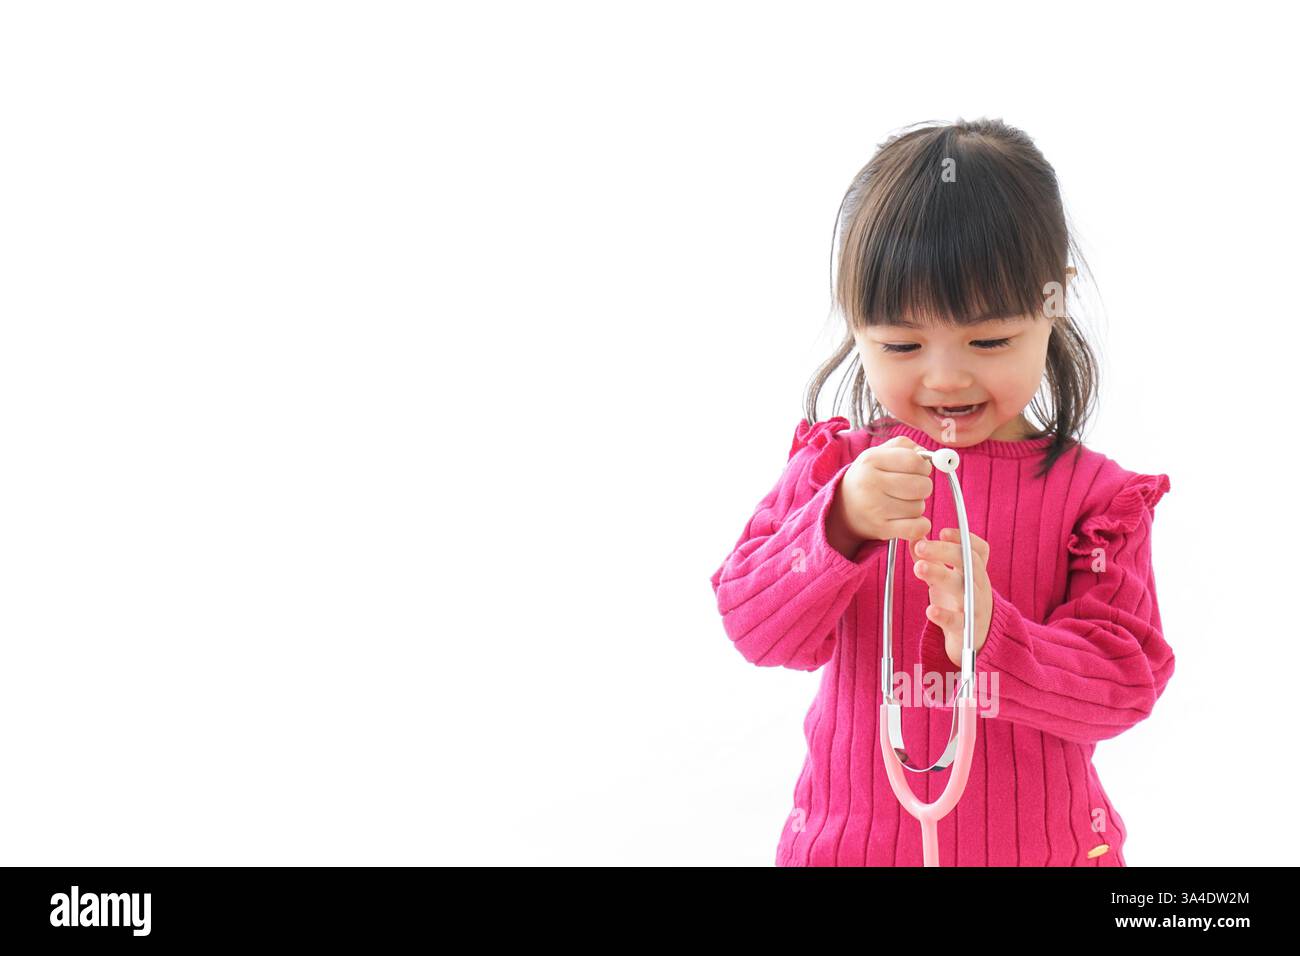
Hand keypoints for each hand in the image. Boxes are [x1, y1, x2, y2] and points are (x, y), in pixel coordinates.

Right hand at [833, 437, 933, 544]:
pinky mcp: (881, 529)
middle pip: (921, 485)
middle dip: (923, 486)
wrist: (842, 508)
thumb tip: (929, 455)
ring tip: (902, 502)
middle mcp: (870, 483)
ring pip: (919, 507)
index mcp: (871, 460)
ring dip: (917, 505)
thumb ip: (905, 446)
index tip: (918, 470)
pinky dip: (920, 525)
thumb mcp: (879, 454)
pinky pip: (916, 528)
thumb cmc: (868, 478)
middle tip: (911, 488)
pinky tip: (911, 520)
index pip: (915, 461)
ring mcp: (875, 508)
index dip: (924, 466)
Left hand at [908, 528, 991, 667]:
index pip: (979, 550)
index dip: (964, 538)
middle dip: (945, 551)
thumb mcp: (946, 578)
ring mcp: (974, 607)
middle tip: (920, 545)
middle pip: (969, 563)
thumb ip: (931, 559)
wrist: (977, 641)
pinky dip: (944, 615)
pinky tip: (930, 610)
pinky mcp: (966, 629)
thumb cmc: (959, 601)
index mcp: (975, 572)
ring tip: (918, 567)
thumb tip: (913, 537)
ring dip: (940, 575)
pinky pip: (957, 621)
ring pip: (963, 588)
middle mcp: (978, 586)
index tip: (942, 532)